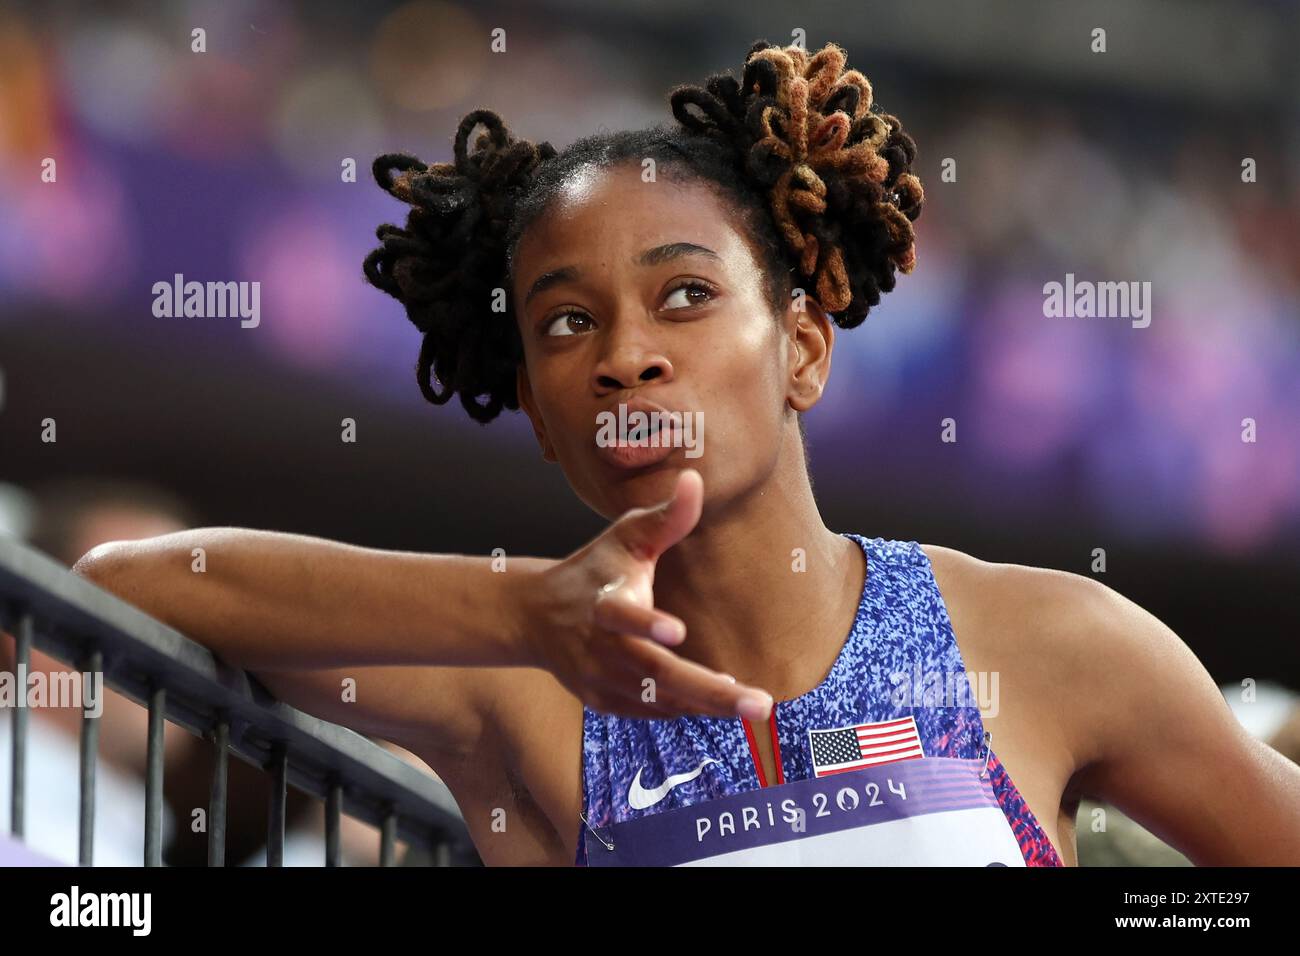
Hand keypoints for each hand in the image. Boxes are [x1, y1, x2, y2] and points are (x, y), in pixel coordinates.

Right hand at [519, 468, 772, 720]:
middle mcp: (600, 647)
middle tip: (761, 704)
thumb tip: (695, 478)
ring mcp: (601, 680)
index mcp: (603, 602)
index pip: (621, 615)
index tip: (677, 631)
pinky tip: (721, 701)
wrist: (534, 618)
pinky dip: (687, 707)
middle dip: (710, 691)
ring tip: (756, 708)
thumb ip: (664, 516)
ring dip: (709, 704)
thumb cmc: (594, 568)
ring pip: (661, 700)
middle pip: (656, 673)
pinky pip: (653, 711)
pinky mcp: (605, 703)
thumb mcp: (624, 537)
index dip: (646, 623)